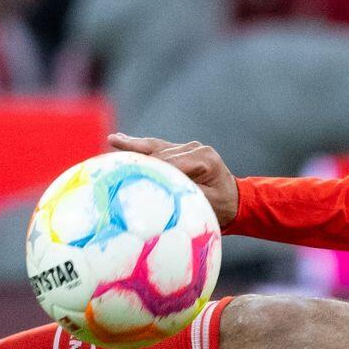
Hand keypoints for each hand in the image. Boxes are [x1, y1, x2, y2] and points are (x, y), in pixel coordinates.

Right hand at [107, 133, 239, 227]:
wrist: (236, 201)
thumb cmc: (224, 208)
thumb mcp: (209, 205)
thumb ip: (188, 195)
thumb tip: (164, 193)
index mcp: (205, 159)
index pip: (173, 164)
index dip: (152, 169)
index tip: (132, 174)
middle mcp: (196, 148)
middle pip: (162, 153)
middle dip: (139, 159)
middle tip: (114, 162)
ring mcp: (188, 147)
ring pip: (156, 147)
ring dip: (134, 146)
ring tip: (113, 141)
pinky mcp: (180, 150)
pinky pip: (157, 147)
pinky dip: (138, 146)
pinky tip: (117, 140)